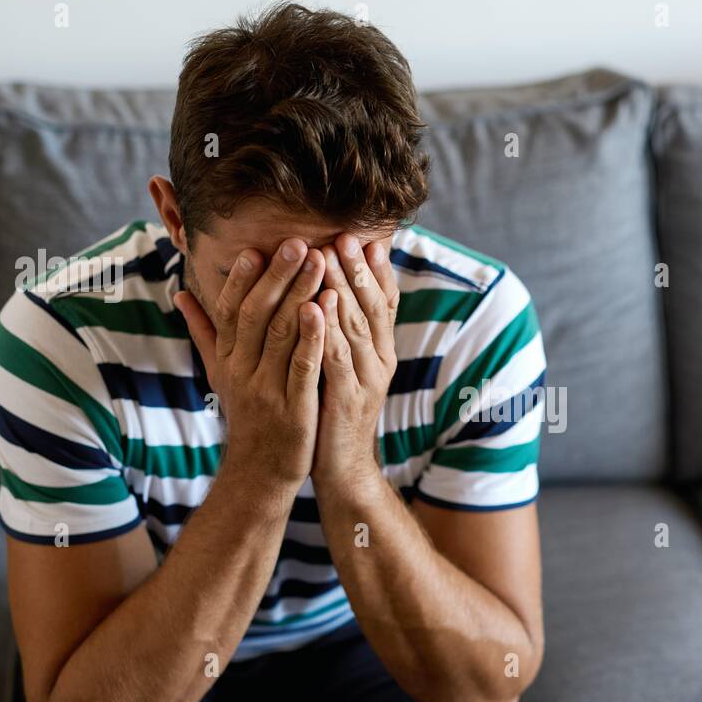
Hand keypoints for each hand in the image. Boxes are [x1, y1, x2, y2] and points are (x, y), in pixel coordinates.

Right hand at [173, 239, 327, 489]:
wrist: (262, 471)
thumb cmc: (248, 414)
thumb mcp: (221, 373)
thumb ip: (204, 332)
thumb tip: (180, 293)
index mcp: (228, 359)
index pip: (229, 312)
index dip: (242, 280)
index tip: (255, 248)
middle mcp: (243, 371)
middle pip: (256, 316)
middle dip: (277, 277)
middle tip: (296, 242)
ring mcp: (267, 389)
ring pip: (282, 334)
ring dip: (300, 295)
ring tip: (318, 261)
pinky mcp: (295, 408)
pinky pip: (303, 366)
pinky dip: (314, 336)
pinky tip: (325, 309)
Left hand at [311, 233, 399, 485]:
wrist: (341, 466)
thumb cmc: (334, 410)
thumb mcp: (344, 365)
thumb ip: (342, 330)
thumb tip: (331, 287)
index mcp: (380, 351)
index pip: (384, 301)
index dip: (375, 269)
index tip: (362, 236)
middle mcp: (380, 361)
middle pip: (372, 306)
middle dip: (357, 269)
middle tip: (343, 235)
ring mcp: (366, 380)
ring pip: (356, 326)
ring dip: (342, 289)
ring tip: (328, 257)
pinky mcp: (347, 400)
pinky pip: (338, 359)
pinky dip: (328, 331)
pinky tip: (317, 307)